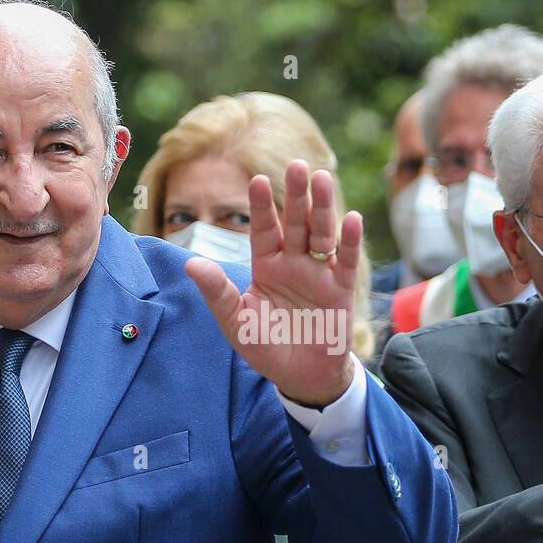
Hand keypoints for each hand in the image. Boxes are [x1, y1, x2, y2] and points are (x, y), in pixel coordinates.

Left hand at [186, 160, 359, 406]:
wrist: (300, 377)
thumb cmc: (266, 348)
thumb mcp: (236, 322)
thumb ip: (217, 293)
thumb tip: (192, 265)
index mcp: (266, 266)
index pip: (263, 229)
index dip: (262, 206)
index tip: (258, 180)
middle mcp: (294, 263)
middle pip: (296, 223)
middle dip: (297, 195)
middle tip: (298, 165)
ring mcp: (319, 274)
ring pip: (322, 234)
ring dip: (323, 208)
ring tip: (322, 179)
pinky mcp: (341, 290)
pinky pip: (345, 261)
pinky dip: (349, 241)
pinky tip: (351, 219)